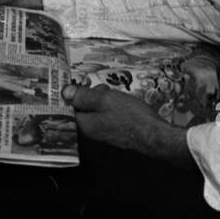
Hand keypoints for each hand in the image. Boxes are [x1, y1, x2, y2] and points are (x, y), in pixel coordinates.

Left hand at [60, 83, 193, 167]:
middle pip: (81, 110)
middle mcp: (92, 132)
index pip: (67, 111)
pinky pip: (105, 116)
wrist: (155, 134)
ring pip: (94, 112)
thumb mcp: (104, 100)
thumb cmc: (129, 116)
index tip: (67, 84)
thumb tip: (64, 92)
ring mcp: (104, 133)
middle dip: (85, 95)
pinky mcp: (116, 132)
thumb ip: (83, 96)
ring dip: (98, 99)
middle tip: (94, 85)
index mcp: (85, 125)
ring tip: (108, 91)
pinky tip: (117, 100)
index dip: (66, 96)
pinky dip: (107, 106)